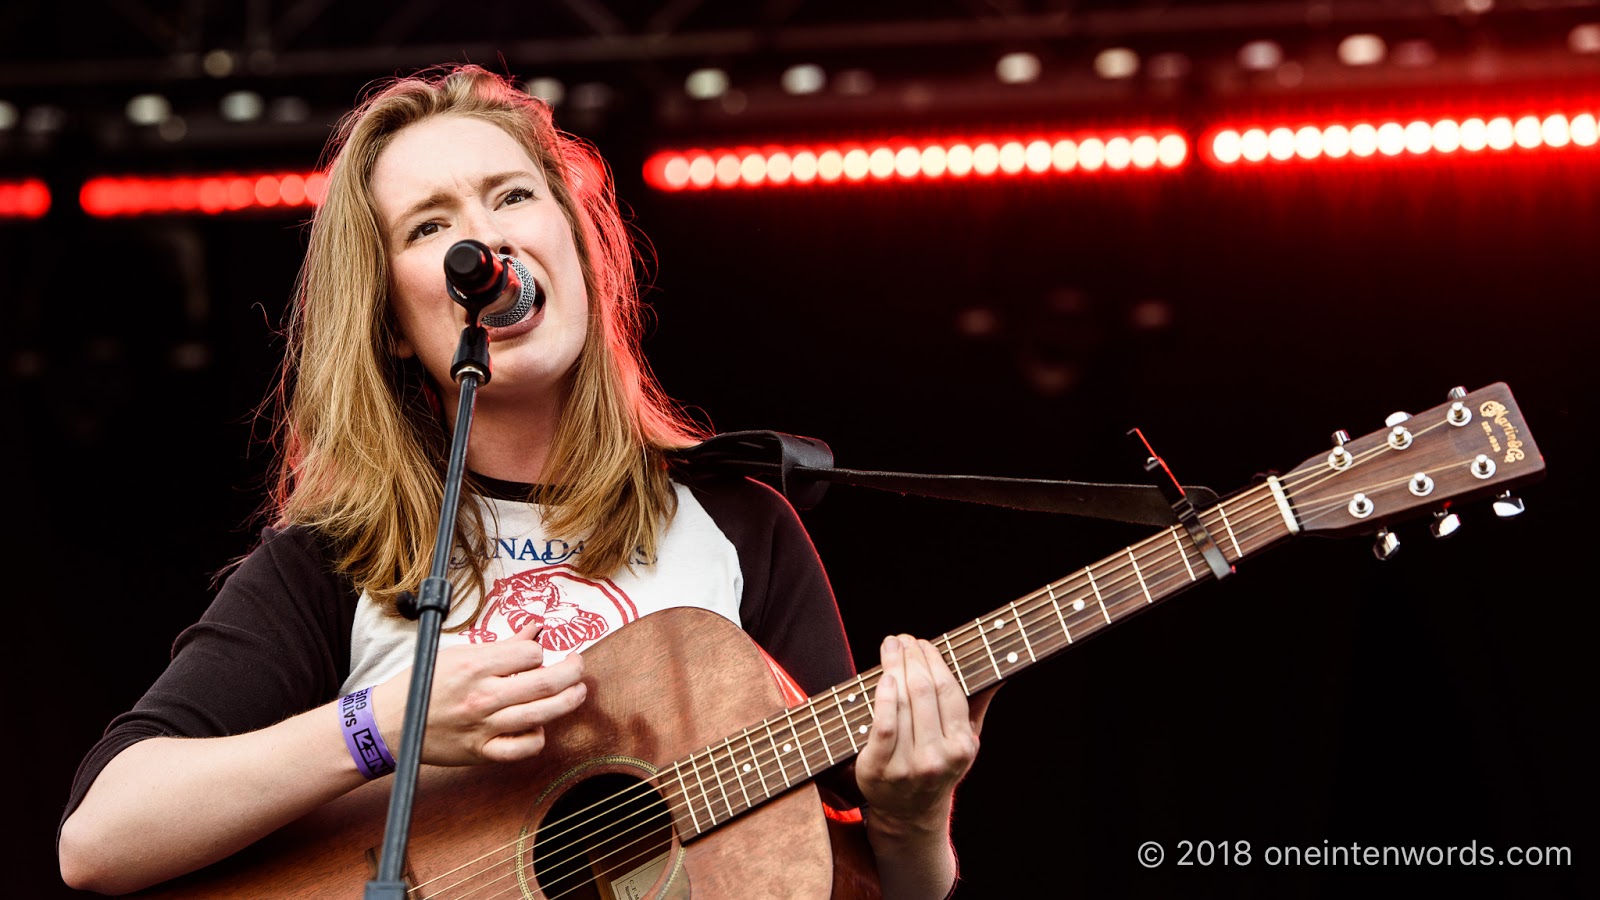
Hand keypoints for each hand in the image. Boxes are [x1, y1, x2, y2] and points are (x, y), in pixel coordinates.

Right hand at [371, 624, 587, 765]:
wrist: (391, 724)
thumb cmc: (424, 684)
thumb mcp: (459, 654)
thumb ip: (502, 645)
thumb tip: (536, 629)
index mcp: (476, 666)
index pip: (531, 654)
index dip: (540, 651)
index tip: (538, 654)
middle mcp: (483, 696)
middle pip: (546, 682)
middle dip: (572, 671)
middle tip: (578, 665)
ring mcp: (485, 726)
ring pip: (543, 714)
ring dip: (569, 700)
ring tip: (577, 691)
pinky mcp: (483, 752)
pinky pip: (524, 748)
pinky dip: (538, 737)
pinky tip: (539, 726)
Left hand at [855, 635, 996, 831]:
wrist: (908, 814)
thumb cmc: (937, 766)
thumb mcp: (963, 743)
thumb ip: (978, 706)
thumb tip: (1000, 672)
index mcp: (963, 746)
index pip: (948, 690)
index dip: (933, 660)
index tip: (921, 642)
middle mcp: (939, 756)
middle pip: (924, 691)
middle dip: (912, 657)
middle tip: (902, 639)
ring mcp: (909, 765)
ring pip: (902, 703)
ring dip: (894, 667)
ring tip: (890, 648)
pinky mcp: (880, 769)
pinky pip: (883, 726)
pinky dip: (883, 698)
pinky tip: (882, 678)